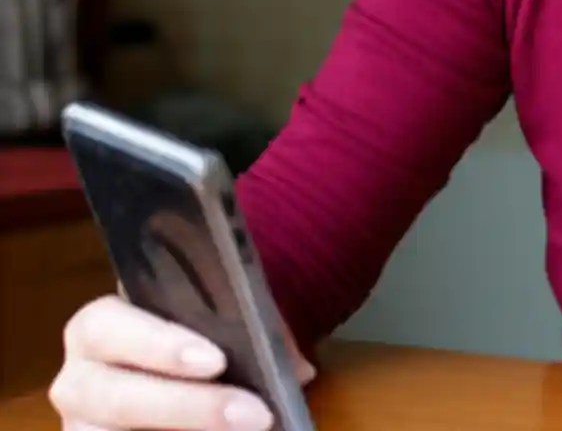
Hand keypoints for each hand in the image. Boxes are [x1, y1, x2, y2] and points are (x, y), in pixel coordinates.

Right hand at [49, 294, 316, 430]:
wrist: (169, 387)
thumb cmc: (192, 347)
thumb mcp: (219, 330)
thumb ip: (254, 335)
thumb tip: (296, 370)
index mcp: (99, 329)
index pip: (106, 327)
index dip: (159, 344)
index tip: (217, 360)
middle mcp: (78, 381)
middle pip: (114, 395)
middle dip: (189, 406)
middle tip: (255, 413)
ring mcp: (82, 429)